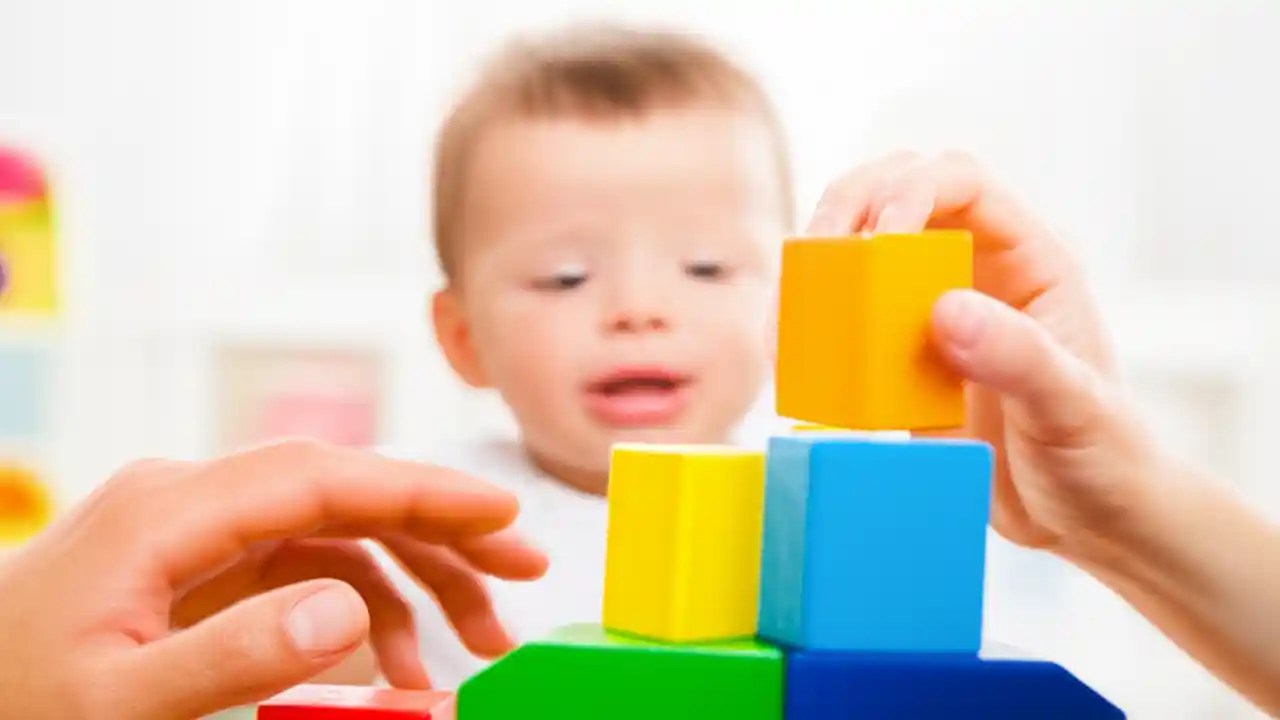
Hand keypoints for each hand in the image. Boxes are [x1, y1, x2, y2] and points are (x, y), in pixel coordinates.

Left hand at [0, 440, 546, 719]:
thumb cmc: (12, 704)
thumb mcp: (117, 704)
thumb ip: (232, 655)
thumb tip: (348, 607)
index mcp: (168, 512)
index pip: (323, 478)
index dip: (422, 490)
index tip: (503, 514)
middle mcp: (191, 503)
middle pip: (345, 496)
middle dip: (441, 534)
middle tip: (524, 578)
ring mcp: (198, 533)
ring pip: (336, 533)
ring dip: (414, 580)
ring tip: (477, 643)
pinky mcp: (202, 567)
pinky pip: (304, 571)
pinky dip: (362, 610)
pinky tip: (395, 665)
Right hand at [806, 151, 1158, 564]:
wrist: (1090, 520)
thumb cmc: (1105, 457)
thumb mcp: (1073, 408)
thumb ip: (1018, 357)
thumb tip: (943, 310)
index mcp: (1032, 259)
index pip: (962, 183)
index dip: (909, 192)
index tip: (875, 242)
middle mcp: (978, 271)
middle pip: (898, 193)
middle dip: (845, 209)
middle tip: (810, 258)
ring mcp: (936, 311)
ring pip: (863, 251)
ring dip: (817, 271)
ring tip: (787, 321)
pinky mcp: (904, 358)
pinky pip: (849, 321)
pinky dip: (815, 330)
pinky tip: (797, 363)